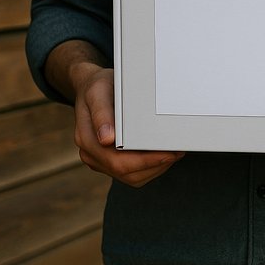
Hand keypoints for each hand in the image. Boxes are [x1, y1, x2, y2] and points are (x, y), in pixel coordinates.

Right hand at [73, 63, 184, 186]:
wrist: (90, 86)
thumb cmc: (97, 87)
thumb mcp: (97, 92)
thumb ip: (101, 113)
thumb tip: (107, 140)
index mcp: (87, 139)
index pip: (118, 162)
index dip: (146, 162)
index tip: (167, 153)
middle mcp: (91, 154)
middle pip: (128, 174)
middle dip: (156, 165)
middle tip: (177, 152)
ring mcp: (101, 160)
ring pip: (133, 177)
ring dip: (156, 168)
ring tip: (174, 153)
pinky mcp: (110, 161)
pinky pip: (133, 173)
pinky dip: (151, 167)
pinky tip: (162, 154)